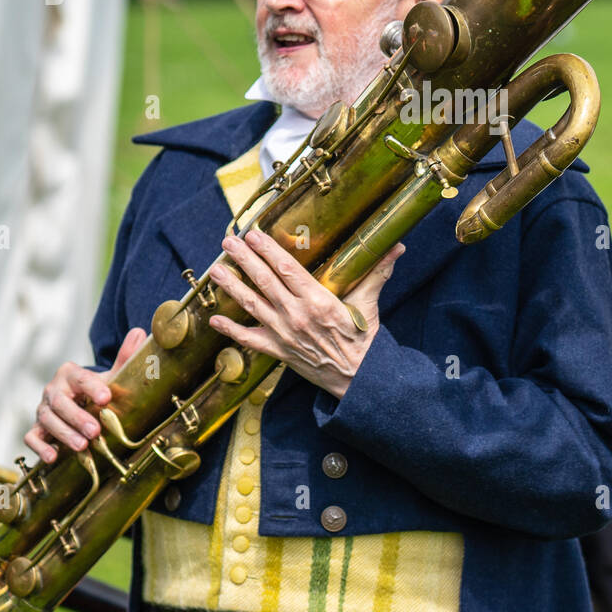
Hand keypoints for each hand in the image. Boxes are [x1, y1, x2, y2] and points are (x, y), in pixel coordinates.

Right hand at [24, 327, 147, 462]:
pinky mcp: (37, 429)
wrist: (80, 404)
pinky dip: (40, 447)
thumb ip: (125, 358)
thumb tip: (140, 332)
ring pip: (47, 419)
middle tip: (95, 431)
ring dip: (64, 433)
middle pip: (60, 402)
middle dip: (77, 417)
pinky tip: (53, 457)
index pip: (80, 378)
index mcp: (70, 374)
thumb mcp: (111, 376)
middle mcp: (53, 390)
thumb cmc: (97, 391)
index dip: (92, 388)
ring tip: (82, 446)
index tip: (106, 398)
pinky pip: (31, 437)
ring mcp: (43, 410)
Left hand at [208, 228, 403, 399]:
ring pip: (252, 305)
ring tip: (216, 269)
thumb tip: (396, 246)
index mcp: (318, 300)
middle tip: (228, 242)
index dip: (267, 249)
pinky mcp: (278, 352)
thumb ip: (377, 272)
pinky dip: (230, 331)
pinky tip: (214, 320)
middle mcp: (297, 315)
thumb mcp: (369, 302)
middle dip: (244, 259)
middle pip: (264, 281)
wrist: (358, 377)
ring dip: (231, 286)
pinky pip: (249, 340)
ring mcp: (284, 334)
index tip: (254, 234)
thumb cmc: (363, 338)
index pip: (286, 268)